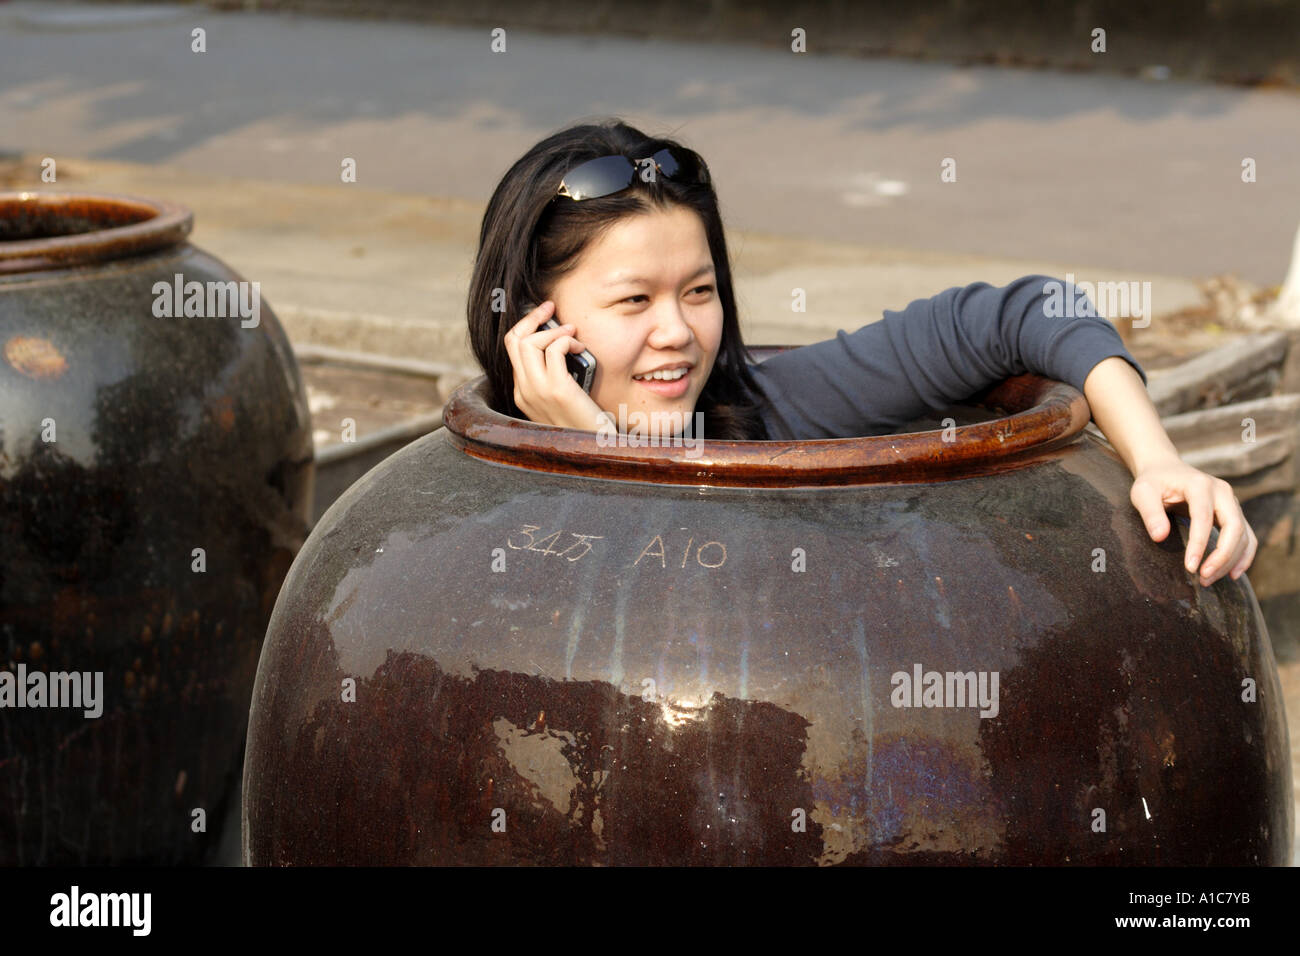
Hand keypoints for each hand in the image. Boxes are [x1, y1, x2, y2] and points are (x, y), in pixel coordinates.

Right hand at [503, 301, 607, 431]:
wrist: (595, 450)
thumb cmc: (586, 424)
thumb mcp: (563, 399)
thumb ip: (554, 377)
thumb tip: (561, 345)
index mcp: (523, 393)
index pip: (513, 349)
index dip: (527, 326)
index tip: (545, 315)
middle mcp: (525, 391)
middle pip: (514, 340)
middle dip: (532, 317)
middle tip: (551, 307)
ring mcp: (538, 391)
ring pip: (529, 342)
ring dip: (553, 329)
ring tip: (572, 333)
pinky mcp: (557, 390)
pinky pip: (555, 349)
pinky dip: (567, 340)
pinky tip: (580, 347)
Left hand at [1128, 457, 1257, 586]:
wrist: (1166, 469)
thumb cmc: (1153, 482)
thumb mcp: (1142, 493)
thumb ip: (1150, 513)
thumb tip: (1160, 537)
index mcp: (1199, 485)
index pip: (1203, 517)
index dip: (1199, 544)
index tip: (1190, 567)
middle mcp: (1222, 492)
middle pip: (1234, 527)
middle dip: (1222, 556)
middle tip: (1203, 577)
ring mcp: (1231, 502)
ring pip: (1243, 535)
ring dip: (1230, 561)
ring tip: (1208, 580)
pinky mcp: (1234, 513)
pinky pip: (1247, 536)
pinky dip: (1243, 556)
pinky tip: (1232, 574)